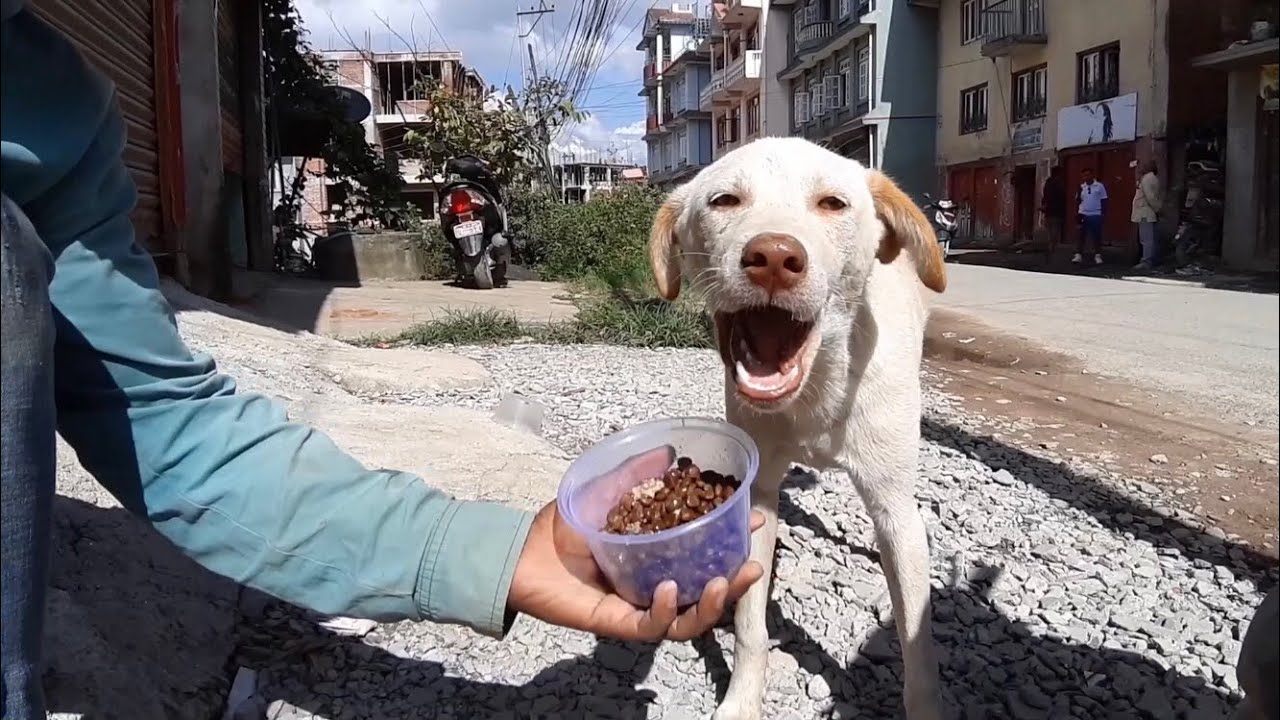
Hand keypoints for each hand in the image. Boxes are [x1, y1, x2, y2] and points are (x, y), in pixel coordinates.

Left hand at [507, 449, 764, 641]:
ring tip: (721, 582)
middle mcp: (654, 585)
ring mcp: (637, 607)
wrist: (520, 553)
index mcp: (659, 557)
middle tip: (752, 565)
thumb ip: (637, 472)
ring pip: (687, 619)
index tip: (754, 522)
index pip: (706, 555)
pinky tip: (669, 589)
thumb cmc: (561, 526)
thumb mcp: (607, 491)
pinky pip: (649, 625)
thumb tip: (670, 451)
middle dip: (735, 583)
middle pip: (706, 594)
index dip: (734, 543)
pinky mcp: (616, 623)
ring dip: (710, 604)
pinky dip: (664, 611)